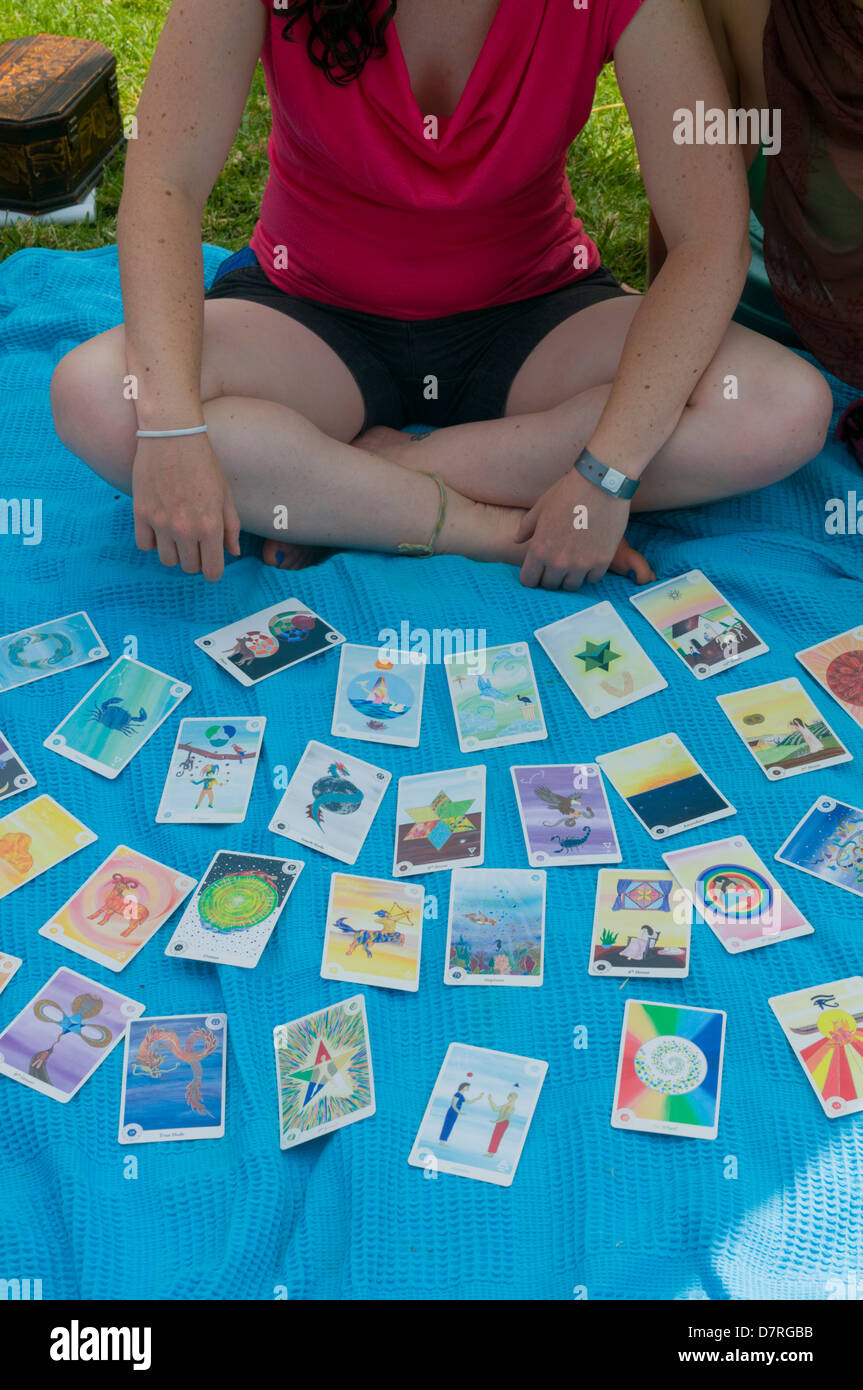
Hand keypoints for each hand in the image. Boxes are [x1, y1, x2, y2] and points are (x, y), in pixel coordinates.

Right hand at [132, 431, 240, 580]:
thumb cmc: (203, 463)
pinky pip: (145, 545)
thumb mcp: (225, 495)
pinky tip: (159, 528)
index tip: (211, 565)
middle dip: (195, 559)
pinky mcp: (140, 514)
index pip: (211, 571)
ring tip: (177, 534)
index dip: (213, 571)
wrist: (172, 436)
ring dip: (174, 552)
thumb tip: (233, 552)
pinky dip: (152, 541)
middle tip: (196, 543)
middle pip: (189, 567)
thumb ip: (230, 527)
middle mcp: (185, 529)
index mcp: (210, 526)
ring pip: (167, 560)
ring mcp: (161, 523)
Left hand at [517, 470, 635, 589]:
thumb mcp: (541, 507)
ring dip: (570, 577)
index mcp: (539, 549)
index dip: (532, 577)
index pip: (529, 580)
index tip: (537, 571)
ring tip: (574, 562)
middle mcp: (558, 562)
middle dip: (550, 577)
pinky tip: (590, 558)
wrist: (601, 484)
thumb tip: (516, 540)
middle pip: (550, 585)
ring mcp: (581, 564)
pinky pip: (592, 578)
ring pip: (571, 586)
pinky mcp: (601, 561)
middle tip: (557, 565)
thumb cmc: (568, 492)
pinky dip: (590, 572)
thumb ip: (526, 527)